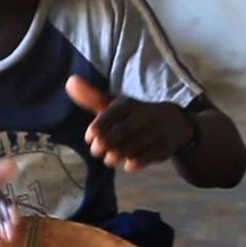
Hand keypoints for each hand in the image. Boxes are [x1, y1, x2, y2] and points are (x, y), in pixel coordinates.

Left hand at [65, 75, 193, 171]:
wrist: (176, 123)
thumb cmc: (136, 115)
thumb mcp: (117, 105)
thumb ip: (93, 98)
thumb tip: (69, 81)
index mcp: (130, 104)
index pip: (111, 113)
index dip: (98, 127)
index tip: (89, 137)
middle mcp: (144, 116)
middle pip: (121, 131)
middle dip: (106, 143)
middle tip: (96, 151)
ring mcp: (155, 132)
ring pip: (133, 146)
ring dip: (117, 155)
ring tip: (109, 159)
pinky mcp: (163, 147)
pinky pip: (147, 157)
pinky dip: (135, 162)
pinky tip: (128, 165)